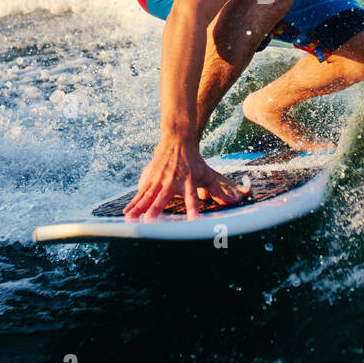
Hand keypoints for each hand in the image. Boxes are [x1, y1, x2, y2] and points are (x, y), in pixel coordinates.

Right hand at [123, 137, 251, 220]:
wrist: (176, 141)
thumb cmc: (193, 162)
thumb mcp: (207, 174)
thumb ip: (219, 189)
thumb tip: (237, 199)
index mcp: (188, 181)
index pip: (192, 197)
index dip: (192, 207)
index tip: (192, 219)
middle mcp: (172, 181)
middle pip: (163, 197)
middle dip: (156, 209)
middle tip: (150, 221)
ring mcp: (158, 179)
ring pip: (148, 196)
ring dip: (139, 208)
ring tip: (131, 219)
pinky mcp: (149, 178)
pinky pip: (140, 193)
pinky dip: (133, 203)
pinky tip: (126, 213)